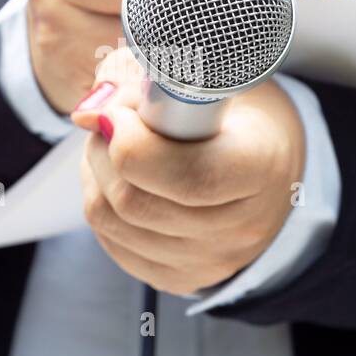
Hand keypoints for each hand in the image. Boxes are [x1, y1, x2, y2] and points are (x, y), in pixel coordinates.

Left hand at [70, 48, 305, 294]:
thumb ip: (149, 80)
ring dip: (94, 173)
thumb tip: (88, 112)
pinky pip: (110, 242)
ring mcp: (210, 261)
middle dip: (103, 150)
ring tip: (111, 143)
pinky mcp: (179, 277)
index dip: (133, 140)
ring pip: (110, 220)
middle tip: (109, 119)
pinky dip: (99, 201)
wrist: (267, 162)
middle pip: (134, 202)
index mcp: (261, 169)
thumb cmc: (235, 111)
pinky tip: (117, 175)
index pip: (185, 177)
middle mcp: (242, 228)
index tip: (122, 109)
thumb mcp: (209, 78)